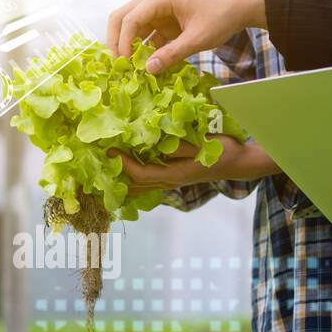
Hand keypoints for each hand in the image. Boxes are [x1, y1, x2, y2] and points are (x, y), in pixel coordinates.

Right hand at [106, 0, 267, 74]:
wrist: (241, 6)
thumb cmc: (221, 16)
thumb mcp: (198, 38)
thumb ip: (172, 54)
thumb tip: (148, 70)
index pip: (129, 19)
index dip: (122, 43)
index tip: (125, 65)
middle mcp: (154, 1)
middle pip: (122, 18)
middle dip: (116, 41)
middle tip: (117, 65)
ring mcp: (158, 11)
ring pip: (131, 27)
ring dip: (128, 46)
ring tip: (128, 69)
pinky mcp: (164, 21)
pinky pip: (146, 35)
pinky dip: (143, 49)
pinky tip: (145, 66)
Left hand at [111, 135, 278, 191]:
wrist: (237, 163)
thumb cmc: (222, 150)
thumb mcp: (204, 145)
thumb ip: (183, 147)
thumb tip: (161, 147)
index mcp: (174, 174)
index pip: (141, 173)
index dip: (123, 164)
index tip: (109, 151)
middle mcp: (169, 182)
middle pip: (134, 185)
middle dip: (114, 177)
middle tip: (94, 168)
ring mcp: (170, 182)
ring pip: (139, 187)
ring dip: (120, 182)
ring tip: (100, 178)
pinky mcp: (172, 179)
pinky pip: (146, 184)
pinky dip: (131, 181)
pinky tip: (121, 178)